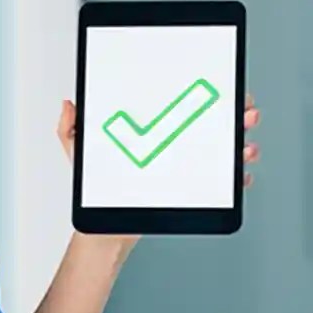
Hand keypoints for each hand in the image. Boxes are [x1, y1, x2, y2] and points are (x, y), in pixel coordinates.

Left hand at [55, 94, 261, 245]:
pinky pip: (221, 182)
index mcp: (152, 129)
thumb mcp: (78, 153)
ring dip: (240, 144)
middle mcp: (172, 145)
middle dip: (235, 114)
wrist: (104, 227)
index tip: (222, 86)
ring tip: (243, 146)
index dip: (205, 93)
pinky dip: (235, 177)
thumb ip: (70, 129)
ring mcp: (184, 167)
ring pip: (222, 150)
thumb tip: (69, 104)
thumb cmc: (95, 187)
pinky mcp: (191, 190)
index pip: (182, 104)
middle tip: (243, 112)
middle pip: (212, 123)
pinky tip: (239, 174)